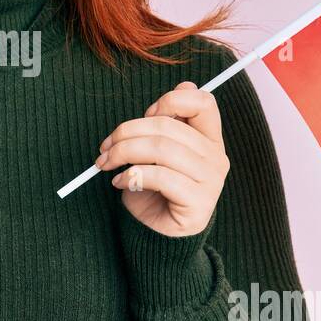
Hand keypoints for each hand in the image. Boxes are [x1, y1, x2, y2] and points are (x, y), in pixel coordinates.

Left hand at [95, 81, 229, 237]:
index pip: (203, 102)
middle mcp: (215, 156)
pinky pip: (161, 177)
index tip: (145, 117)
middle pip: (169, 126)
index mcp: (209, 138)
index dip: (169, 101)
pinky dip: (133, 176)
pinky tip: (121, 183)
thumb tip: (183, 85)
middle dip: (127, 132)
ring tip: (107, 164)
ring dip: (124, 153)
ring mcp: (211, 181)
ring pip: (162, 149)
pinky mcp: (198, 203)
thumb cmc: (155, 190)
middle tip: (105, 147)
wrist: (159, 235)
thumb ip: (166, 123)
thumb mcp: (157, 151)